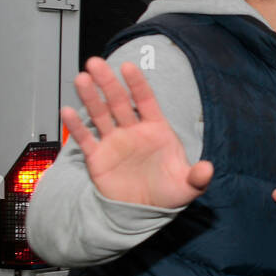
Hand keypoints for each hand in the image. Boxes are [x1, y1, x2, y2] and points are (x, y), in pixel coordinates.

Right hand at [62, 57, 213, 207]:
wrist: (144, 212)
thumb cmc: (168, 193)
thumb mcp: (187, 186)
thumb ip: (197, 177)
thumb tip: (208, 170)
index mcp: (155, 130)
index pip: (145, 100)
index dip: (137, 84)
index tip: (128, 67)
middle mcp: (133, 131)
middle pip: (118, 101)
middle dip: (108, 82)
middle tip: (96, 63)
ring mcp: (114, 142)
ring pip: (100, 115)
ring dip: (90, 97)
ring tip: (82, 79)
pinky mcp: (98, 158)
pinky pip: (85, 139)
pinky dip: (76, 126)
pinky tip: (67, 111)